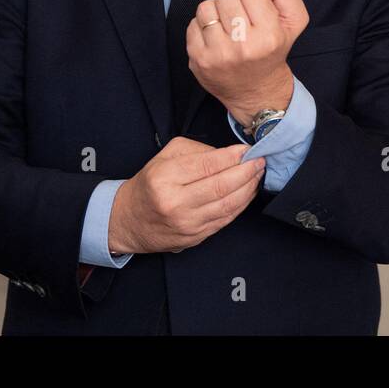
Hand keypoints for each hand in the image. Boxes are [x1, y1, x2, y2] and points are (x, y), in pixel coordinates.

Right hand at [108, 136, 264, 254]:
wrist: (128, 220)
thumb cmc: (150, 184)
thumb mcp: (165, 156)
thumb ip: (197, 151)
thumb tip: (229, 154)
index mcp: (165, 178)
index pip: (207, 165)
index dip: (233, 157)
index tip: (248, 150)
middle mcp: (175, 203)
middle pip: (222, 186)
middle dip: (247, 171)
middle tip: (260, 160)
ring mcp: (186, 224)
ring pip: (228, 205)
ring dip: (249, 188)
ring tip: (258, 174)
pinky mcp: (195, 238)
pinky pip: (225, 220)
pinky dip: (241, 205)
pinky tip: (248, 192)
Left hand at [186, 0, 308, 126]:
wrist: (256, 90)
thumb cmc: (273, 51)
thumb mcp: (294, 21)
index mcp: (269, 37)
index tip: (257, 13)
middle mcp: (243, 47)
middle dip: (234, 4)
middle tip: (242, 21)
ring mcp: (217, 55)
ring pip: (206, 7)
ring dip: (216, 12)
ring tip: (227, 27)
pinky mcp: (198, 59)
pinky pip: (193, 23)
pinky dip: (203, 26)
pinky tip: (215, 38)